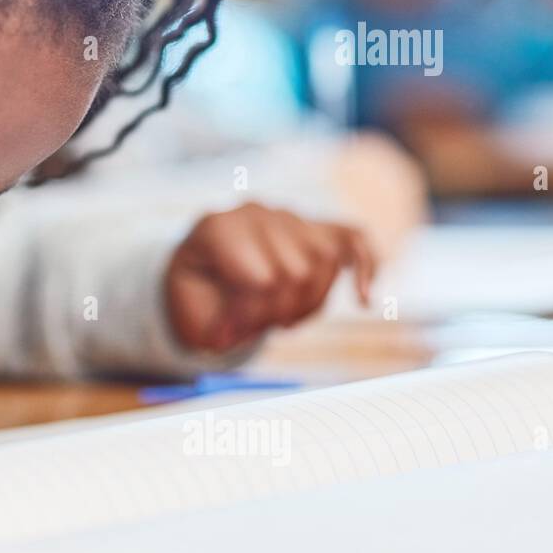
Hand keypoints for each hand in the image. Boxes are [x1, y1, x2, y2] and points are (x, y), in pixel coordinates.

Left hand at [164, 202, 376, 352]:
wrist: (198, 268)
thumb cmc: (194, 293)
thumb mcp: (188, 310)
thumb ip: (211, 326)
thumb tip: (229, 339)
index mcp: (218, 227)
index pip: (261, 279)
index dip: (250, 319)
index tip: (226, 337)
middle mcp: (255, 213)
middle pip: (298, 271)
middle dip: (279, 314)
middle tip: (254, 331)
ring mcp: (286, 216)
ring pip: (325, 260)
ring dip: (309, 303)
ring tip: (281, 320)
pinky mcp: (312, 226)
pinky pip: (353, 240)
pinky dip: (364, 268)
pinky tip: (363, 299)